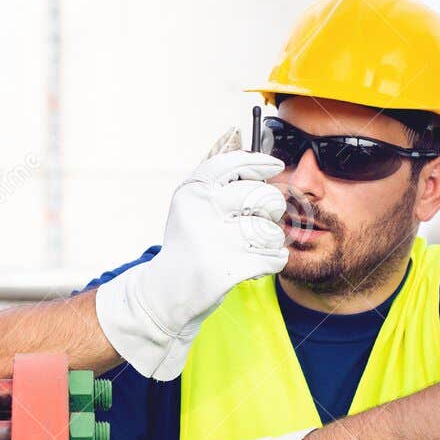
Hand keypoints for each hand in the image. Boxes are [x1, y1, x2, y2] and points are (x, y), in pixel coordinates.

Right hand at [96, 134, 286, 379]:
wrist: (166, 292)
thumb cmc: (188, 244)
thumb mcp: (191, 205)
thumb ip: (216, 178)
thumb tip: (248, 147)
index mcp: (193, 191)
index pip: (234, 163)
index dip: (259, 162)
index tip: (274, 165)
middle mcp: (202, 211)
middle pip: (263, 196)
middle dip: (271, 208)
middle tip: (262, 218)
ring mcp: (214, 240)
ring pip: (271, 230)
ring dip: (270, 240)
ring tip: (253, 246)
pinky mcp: (227, 268)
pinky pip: (274, 257)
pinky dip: (271, 262)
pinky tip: (255, 264)